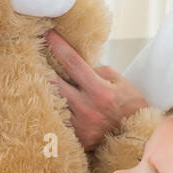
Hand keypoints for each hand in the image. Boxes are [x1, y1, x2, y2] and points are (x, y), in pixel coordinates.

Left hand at [44, 30, 149, 150]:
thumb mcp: (120, 82)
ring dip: (46, 90)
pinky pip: (58, 120)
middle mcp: (87, 109)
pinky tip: (47, 102)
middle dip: (43, 68)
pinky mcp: (76, 139)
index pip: (73, 63)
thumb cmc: (131, 106)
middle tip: (33, 57)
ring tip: (37, 79)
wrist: (138, 137)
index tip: (47, 33)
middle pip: (54, 83)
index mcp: (100, 91)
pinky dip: (53, 110)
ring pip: (53, 103)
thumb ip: (97, 71)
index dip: (58, 46)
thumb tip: (75, 65)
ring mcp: (80, 126)